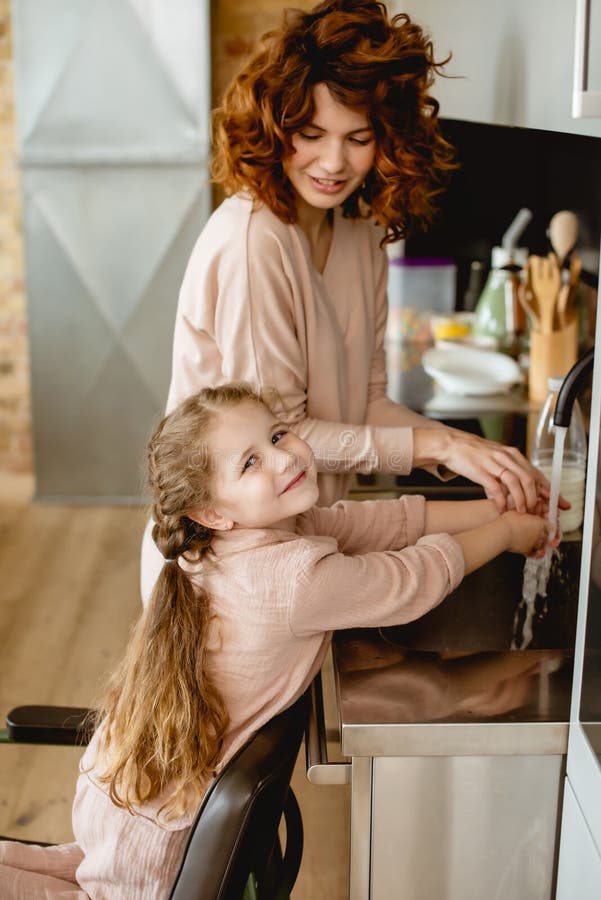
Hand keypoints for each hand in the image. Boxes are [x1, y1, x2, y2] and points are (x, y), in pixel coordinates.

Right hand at [414, 426, 566, 514]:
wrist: (451, 444)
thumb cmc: (473, 453)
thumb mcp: (497, 459)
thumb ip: (509, 473)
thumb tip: (519, 492)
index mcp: (513, 454)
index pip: (537, 474)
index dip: (550, 490)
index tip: (560, 503)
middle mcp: (506, 457)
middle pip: (530, 479)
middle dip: (537, 499)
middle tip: (538, 513)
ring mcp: (494, 463)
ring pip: (516, 483)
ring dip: (521, 501)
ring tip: (522, 513)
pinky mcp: (480, 470)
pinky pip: (496, 488)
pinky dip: (501, 501)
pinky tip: (502, 510)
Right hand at [501, 510, 558, 556]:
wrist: (502, 532)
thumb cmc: (508, 521)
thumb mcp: (518, 513)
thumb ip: (526, 516)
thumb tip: (524, 516)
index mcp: (539, 522)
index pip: (550, 525)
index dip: (547, 526)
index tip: (546, 526)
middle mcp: (539, 533)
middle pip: (547, 536)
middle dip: (545, 535)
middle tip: (539, 533)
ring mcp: (534, 542)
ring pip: (542, 545)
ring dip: (540, 544)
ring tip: (535, 542)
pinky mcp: (527, 550)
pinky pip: (535, 554)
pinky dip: (536, 554)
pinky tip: (536, 553)